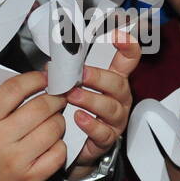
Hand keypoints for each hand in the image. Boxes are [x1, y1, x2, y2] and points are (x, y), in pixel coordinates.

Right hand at [0, 70, 67, 180]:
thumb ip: (3, 105)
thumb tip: (35, 84)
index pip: (14, 89)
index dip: (35, 79)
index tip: (45, 77)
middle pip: (40, 107)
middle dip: (55, 99)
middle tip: (58, 98)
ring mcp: (16, 160)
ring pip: (54, 128)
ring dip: (59, 121)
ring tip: (54, 121)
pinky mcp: (31, 178)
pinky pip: (58, 153)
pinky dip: (60, 144)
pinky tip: (52, 143)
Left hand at [66, 30, 141, 175]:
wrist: (77, 146)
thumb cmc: (78, 111)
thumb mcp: (76, 88)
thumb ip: (67, 74)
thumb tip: (50, 64)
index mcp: (113, 81)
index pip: (128, 59)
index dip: (127, 45)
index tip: (118, 34)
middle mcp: (119, 99)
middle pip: (118, 83)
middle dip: (98, 77)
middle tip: (80, 75)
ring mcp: (115, 119)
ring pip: (111, 107)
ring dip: (91, 99)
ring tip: (73, 97)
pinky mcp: (107, 139)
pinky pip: (103, 132)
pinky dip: (91, 125)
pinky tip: (79, 118)